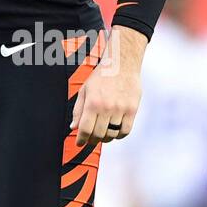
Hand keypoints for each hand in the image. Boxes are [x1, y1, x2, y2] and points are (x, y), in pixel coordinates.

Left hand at [72, 25, 146, 149]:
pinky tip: (115, 131)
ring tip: (103, 134)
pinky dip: (119, 135)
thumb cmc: (101, 77)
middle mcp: (106, 107)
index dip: (81, 139)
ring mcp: (121, 109)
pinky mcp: (132, 109)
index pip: (85, 129)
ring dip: (106, 138)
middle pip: (98, 134)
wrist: (122, 63)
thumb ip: (78, 110)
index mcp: (92, 102)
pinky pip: (126, 131)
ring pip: (112, 135)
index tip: (79, 143)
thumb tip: (73, 128)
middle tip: (91, 140)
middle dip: (92, 140)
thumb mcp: (85, 90)